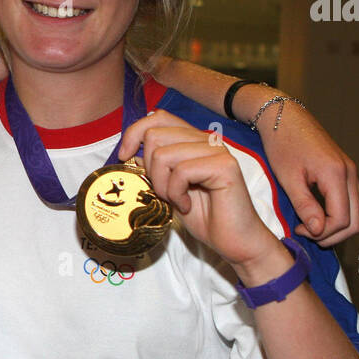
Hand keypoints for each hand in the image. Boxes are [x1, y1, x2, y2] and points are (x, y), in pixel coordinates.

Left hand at [118, 110, 280, 269]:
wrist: (233, 240)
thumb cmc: (204, 216)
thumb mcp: (169, 189)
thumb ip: (154, 168)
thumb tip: (132, 153)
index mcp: (192, 140)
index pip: (157, 117)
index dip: (134, 134)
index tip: (125, 157)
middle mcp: (205, 139)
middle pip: (155, 135)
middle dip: (149, 169)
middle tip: (164, 193)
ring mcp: (216, 150)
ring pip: (164, 155)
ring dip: (163, 185)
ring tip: (177, 201)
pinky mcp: (224, 165)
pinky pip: (182, 171)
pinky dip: (177, 193)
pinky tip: (187, 205)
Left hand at [254, 104, 358, 246]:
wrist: (284, 116)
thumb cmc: (281, 144)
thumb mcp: (288, 178)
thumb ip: (304, 205)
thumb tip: (318, 231)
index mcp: (336, 174)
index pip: (341, 219)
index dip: (322, 233)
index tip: (299, 230)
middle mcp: (349, 173)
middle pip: (356, 221)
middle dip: (333, 235)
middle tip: (307, 234)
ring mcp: (350, 171)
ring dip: (339, 227)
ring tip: (312, 227)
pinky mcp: (346, 170)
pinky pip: (354, 202)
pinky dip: (342, 215)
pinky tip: (318, 216)